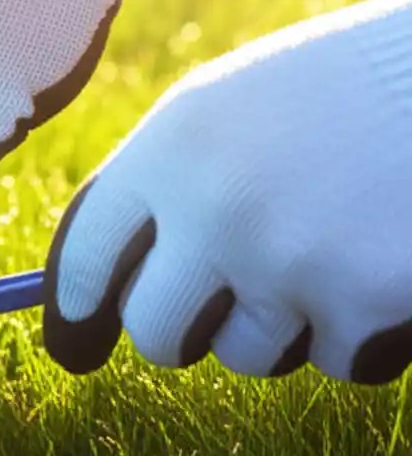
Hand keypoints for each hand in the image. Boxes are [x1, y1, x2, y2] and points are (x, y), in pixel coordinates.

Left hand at [43, 0, 411, 384]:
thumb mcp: (221, 108)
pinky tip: (379, 265)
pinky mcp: (368, 305)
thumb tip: (85, 294)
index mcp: (171, 150)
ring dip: (277, 324)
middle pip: (154, 332)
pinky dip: (356, 332)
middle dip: (176, 332)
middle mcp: (219, 209)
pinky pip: (333, 362)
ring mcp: (293, 263)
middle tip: (207, 309)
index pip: (84, 261)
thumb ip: (155, 189)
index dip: (75, 309)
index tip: (79, 337)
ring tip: (325, 247)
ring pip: (245, 354)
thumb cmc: (331, 93)